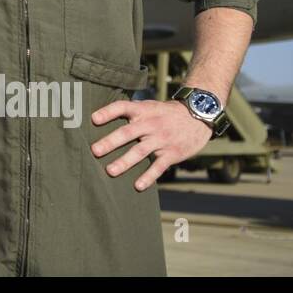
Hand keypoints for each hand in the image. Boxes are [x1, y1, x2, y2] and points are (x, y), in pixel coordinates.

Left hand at [90, 99, 213, 189]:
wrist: (198, 116)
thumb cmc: (165, 113)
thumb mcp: (149, 106)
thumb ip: (130, 112)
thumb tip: (100, 118)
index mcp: (143, 110)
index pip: (123, 107)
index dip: (108, 112)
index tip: (93, 119)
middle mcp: (151, 124)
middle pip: (128, 132)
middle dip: (110, 142)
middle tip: (94, 150)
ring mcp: (162, 139)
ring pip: (140, 151)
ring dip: (125, 162)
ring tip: (110, 171)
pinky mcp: (172, 153)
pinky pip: (159, 166)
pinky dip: (149, 176)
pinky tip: (138, 186)